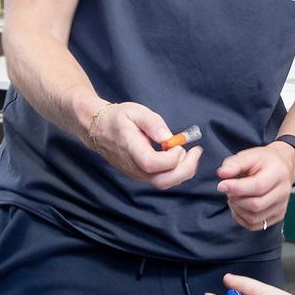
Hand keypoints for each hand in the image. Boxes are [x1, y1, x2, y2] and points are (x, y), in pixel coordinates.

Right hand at [81, 101, 199, 189]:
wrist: (98, 129)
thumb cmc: (117, 118)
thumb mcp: (135, 111)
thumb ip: (152, 123)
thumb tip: (168, 138)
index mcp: (131, 150)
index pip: (153, 164)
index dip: (171, 157)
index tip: (178, 143)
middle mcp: (134, 167)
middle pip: (163, 181)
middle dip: (185, 169)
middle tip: (196, 151)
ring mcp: (137, 174)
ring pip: (165, 183)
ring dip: (183, 170)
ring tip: (188, 152)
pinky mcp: (141, 175)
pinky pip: (162, 179)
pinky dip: (175, 170)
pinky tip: (178, 155)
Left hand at [218, 142, 294, 231]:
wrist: (281, 168)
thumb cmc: (263, 161)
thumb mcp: (249, 155)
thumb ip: (234, 164)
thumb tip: (222, 174)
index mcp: (278, 173)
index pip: (258, 187)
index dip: (237, 188)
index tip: (221, 185)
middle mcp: (283, 192)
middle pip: (256, 205)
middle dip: (236, 199)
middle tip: (228, 190)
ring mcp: (281, 206)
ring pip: (253, 218)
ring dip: (237, 209)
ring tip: (233, 197)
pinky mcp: (277, 216)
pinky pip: (254, 225)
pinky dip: (241, 218)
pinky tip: (238, 206)